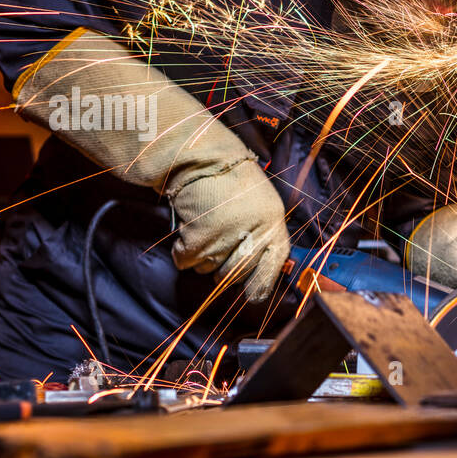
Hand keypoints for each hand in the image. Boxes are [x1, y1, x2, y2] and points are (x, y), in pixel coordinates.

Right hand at [168, 158, 289, 302]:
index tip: (253, 296)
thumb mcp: (264, 208)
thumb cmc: (235, 185)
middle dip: (224, 271)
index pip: (272, 268)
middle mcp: (253, 235)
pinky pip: (187, 262)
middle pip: (236, 274)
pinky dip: (183, 252)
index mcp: (274, 227)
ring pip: (210, 271)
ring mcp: (226, 238)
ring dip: (203, 259)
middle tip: (218, 251)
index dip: (262, 285)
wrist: (205, 161)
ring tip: (205, 231)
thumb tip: (262, 276)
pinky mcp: (199, 238)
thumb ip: (266, 238)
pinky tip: (189, 231)